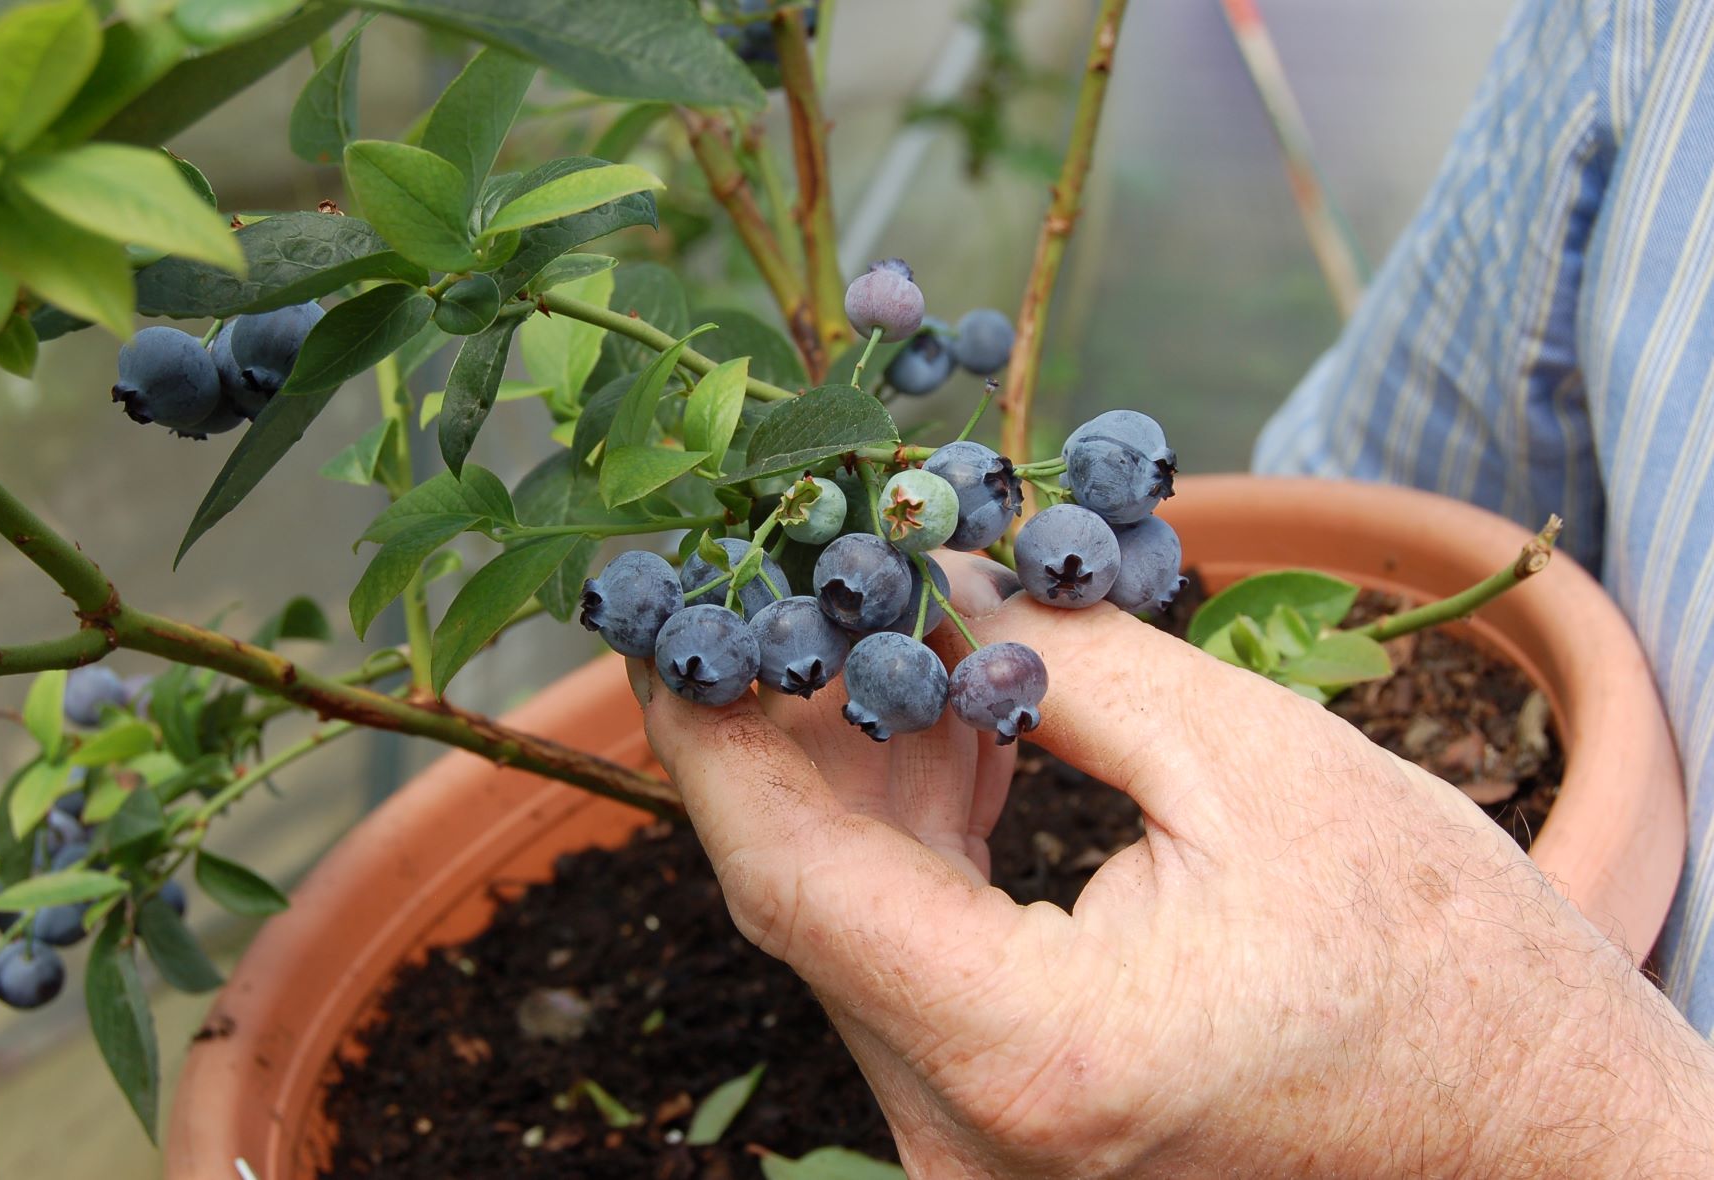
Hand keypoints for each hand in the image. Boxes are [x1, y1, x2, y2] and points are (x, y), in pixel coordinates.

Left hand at [630, 554, 1713, 1178]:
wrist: (1542, 1136)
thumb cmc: (1447, 965)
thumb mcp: (1260, 768)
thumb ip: (1068, 664)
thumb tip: (933, 583)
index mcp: (1028, 1057)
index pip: (786, 876)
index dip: (712, 729)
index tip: (673, 613)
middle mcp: (970, 1138)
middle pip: (803, 901)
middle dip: (784, 726)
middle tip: (787, 578)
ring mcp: (982, 1152)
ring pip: (855, 929)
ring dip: (858, 774)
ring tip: (893, 626)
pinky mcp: (1012, 1130)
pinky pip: (917, 966)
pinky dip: (918, 842)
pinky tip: (949, 727)